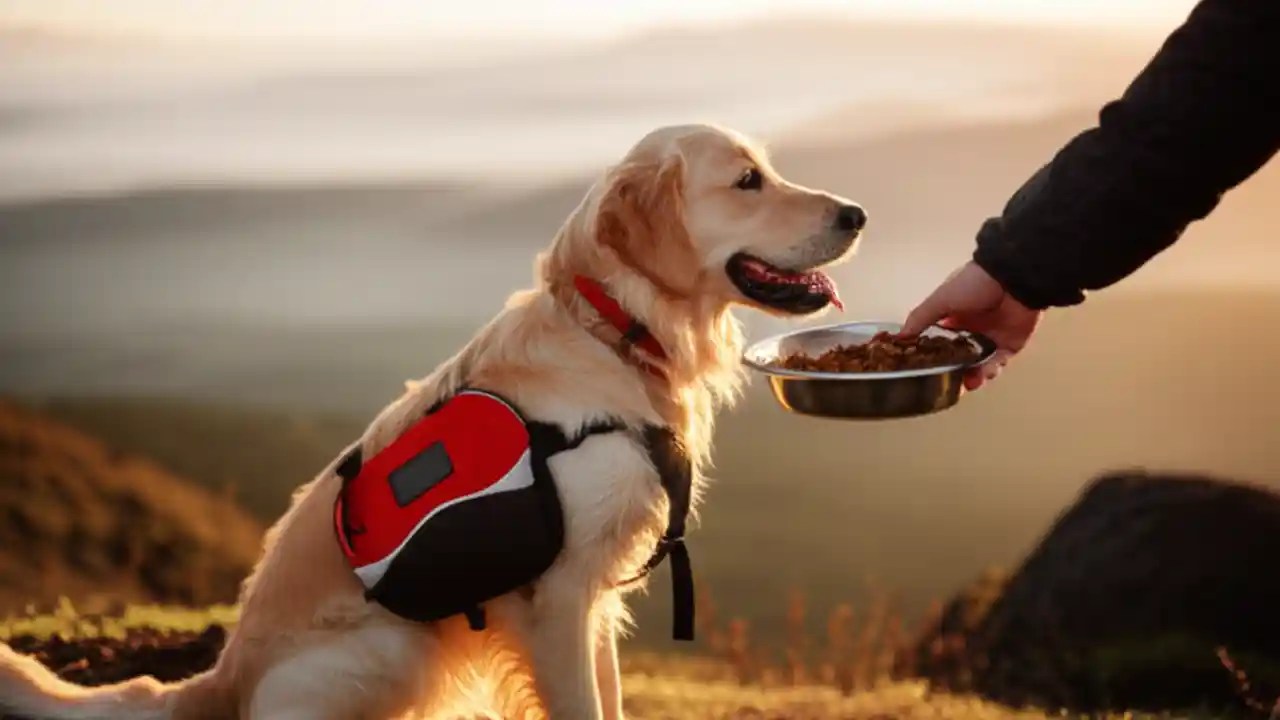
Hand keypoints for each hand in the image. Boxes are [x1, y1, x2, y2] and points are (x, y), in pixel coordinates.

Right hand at [901, 261, 1041, 390]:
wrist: (1013, 279)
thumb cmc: (974, 284)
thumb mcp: (941, 299)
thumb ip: (920, 318)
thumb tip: (898, 337)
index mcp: (953, 318)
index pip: (938, 342)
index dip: (931, 358)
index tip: (923, 372)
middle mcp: (971, 329)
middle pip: (958, 358)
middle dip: (952, 373)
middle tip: (945, 385)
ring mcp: (991, 338)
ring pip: (978, 365)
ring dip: (971, 377)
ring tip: (966, 383)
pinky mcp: (1009, 346)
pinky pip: (997, 363)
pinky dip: (988, 371)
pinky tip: (980, 376)